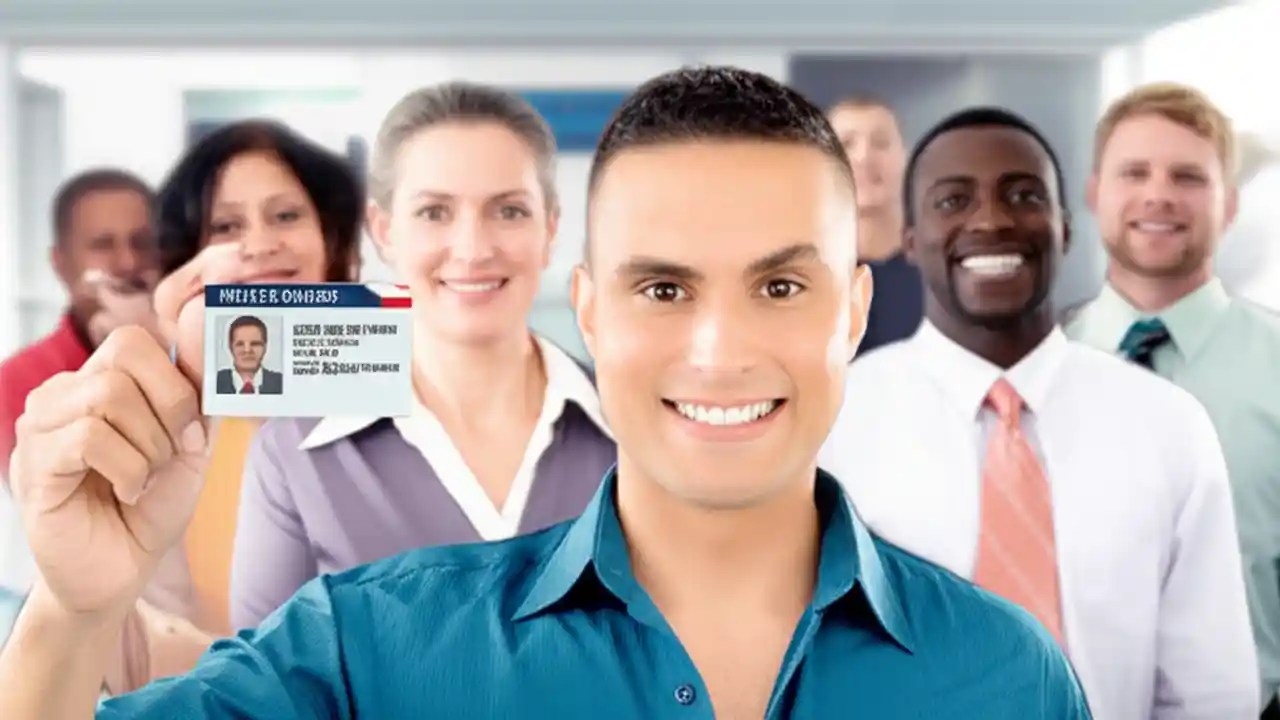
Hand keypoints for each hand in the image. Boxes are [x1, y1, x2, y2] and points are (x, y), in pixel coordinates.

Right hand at [7, 243, 294, 619]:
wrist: (121, 570)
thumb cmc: (152, 504)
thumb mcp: (192, 440)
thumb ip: (199, 383)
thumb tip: (207, 310)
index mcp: (110, 379)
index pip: (140, 326)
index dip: (188, 289)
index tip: (234, 258)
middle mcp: (71, 388)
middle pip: (129, 352)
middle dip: (171, 405)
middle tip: (174, 450)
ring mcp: (44, 419)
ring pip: (112, 396)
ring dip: (150, 448)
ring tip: (143, 477)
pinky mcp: (34, 457)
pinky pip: (92, 437)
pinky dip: (128, 469)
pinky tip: (124, 490)